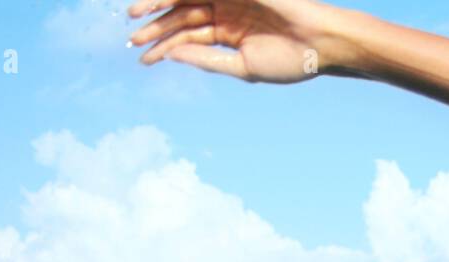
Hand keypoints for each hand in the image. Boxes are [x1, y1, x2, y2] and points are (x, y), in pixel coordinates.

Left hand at [128, 0, 340, 81]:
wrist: (317, 43)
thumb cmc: (288, 61)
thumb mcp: (242, 67)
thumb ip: (207, 60)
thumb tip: (173, 56)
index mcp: (228, 34)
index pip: (188, 38)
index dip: (164, 47)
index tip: (142, 58)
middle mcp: (225, 12)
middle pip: (181, 16)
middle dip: (154, 25)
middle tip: (130, 35)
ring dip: (158, 3)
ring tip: (134, 14)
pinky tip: (160, 0)